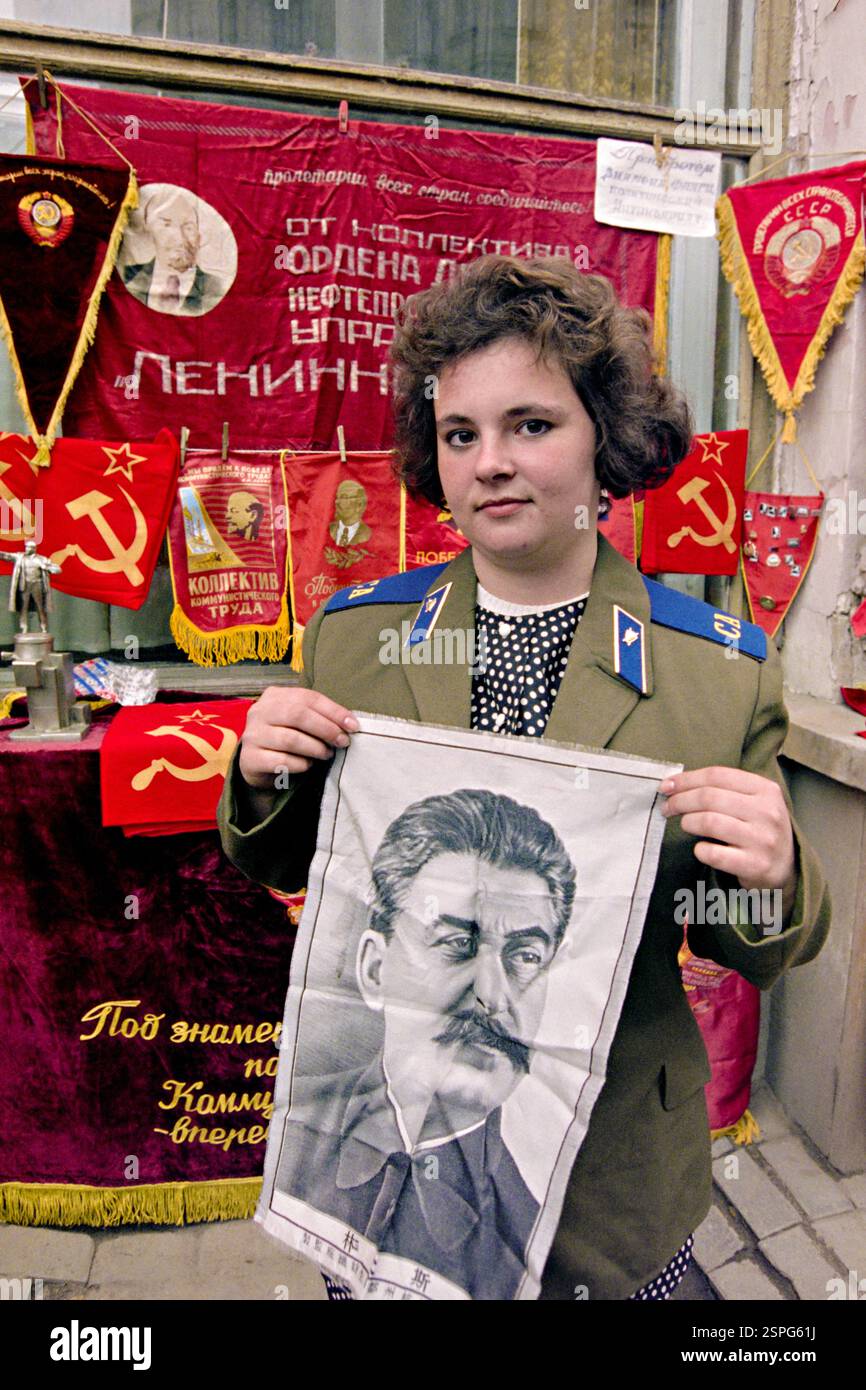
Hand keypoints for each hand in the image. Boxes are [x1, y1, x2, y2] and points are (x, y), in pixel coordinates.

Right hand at [238, 687, 359, 790]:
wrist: (258, 765)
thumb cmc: (286, 738)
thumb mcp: (301, 722)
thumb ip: (320, 717)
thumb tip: (350, 724)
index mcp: (274, 696)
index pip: (308, 698)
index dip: (334, 711)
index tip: (353, 726)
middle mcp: (259, 712)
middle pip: (297, 715)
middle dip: (326, 729)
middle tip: (342, 742)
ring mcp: (252, 735)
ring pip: (290, 739)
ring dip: (315, 748)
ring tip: (327, 754)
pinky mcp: (250, 758)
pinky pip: (282, 761)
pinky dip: (301, 764)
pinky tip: (307, 765)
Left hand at [660, 766, 796, 916]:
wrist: (785, 868)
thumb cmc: (758, 828)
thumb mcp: (753, 801)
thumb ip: (722, 789)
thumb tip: (673, 784)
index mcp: (766, 789)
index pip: (717, 775)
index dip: (686, 779)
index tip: (666, 786)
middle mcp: (767, 812)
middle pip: (709, 797)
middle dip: (680, 801)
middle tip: (667, 808)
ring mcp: (763, 839)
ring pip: (709, 822)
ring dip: (688, 822)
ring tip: (686, 825)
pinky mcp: (755, 865)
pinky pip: (713, 853)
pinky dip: (700, 850)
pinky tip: (701, 849)